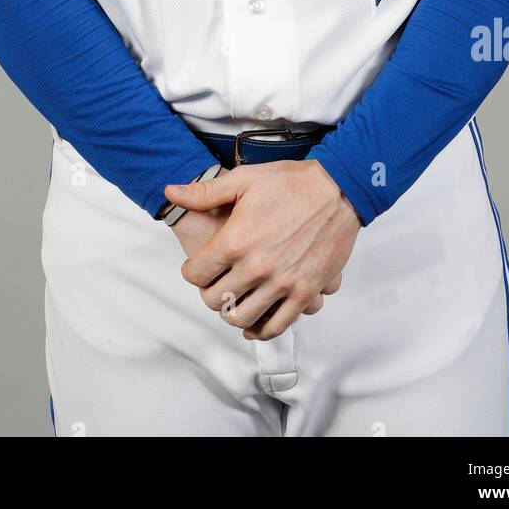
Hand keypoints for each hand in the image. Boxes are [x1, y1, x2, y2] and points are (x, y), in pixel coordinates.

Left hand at [163, 158, 361, 340]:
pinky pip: (277, 325)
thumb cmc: (292, 182)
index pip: (197, 274)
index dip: (193, 271)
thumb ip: (205, 192)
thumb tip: (171, 191)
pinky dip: (261, 329)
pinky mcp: (305, 292)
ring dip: (232, 312)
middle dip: (209, 293)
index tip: (198, 267)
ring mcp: (282, 283)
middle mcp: (256, 267)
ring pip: (241, 317)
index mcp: (236, 240)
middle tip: (215, 283)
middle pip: (215, 300)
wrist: (338, 189)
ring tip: (234, 299)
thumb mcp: (244, 179)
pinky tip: (254, 322)